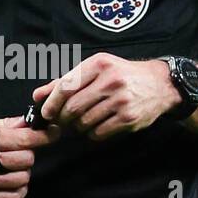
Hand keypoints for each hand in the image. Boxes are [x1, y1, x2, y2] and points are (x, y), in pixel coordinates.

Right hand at [0, 115, 60, 197]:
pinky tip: (11, 181)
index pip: (25, 140)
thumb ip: (3, 125)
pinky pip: (14, 197)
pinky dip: (19, 189)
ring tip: (12, 166)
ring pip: (23, 178)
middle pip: (27, 159)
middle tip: (19, 150)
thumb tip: (27, 122)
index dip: (44, 136)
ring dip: (23, 171)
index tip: (53, 133)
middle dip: (27, 153)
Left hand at [32, 54, 178, 140]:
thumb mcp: (96, 69)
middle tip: (63, 120)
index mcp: (99, 64)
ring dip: (78, 126)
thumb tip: (37, 96)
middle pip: (73, 107)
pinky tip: (97, 125)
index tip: (46, 113)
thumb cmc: (122, 75)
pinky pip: (98, 133)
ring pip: (84, 122)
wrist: (160, 84)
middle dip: (63, 118)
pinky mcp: (129, 118)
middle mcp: (110, 80)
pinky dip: (92, 133)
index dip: (51, 103)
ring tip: (83, 120)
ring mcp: (121, 100)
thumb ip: (66, 81)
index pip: (66, 86)